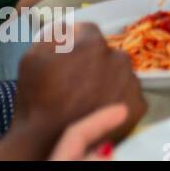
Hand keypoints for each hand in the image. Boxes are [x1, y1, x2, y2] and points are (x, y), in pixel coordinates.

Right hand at [10, 24, 145, 158]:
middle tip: (77, 80)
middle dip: (95, 62)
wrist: (48, 141)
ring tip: (89, 97)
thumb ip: (53, 35)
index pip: (89, 31)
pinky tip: (101, 107)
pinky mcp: (138, 105)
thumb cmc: (36, 100)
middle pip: (107, 53)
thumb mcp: (32, 58)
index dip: (77, 40)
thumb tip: (68, 29)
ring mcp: (132, 83)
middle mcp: (119, 59)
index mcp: (93, 45)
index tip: (70, 52)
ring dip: (109, 80)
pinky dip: (118, 99)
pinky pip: (129, 95)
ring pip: (121, 74)